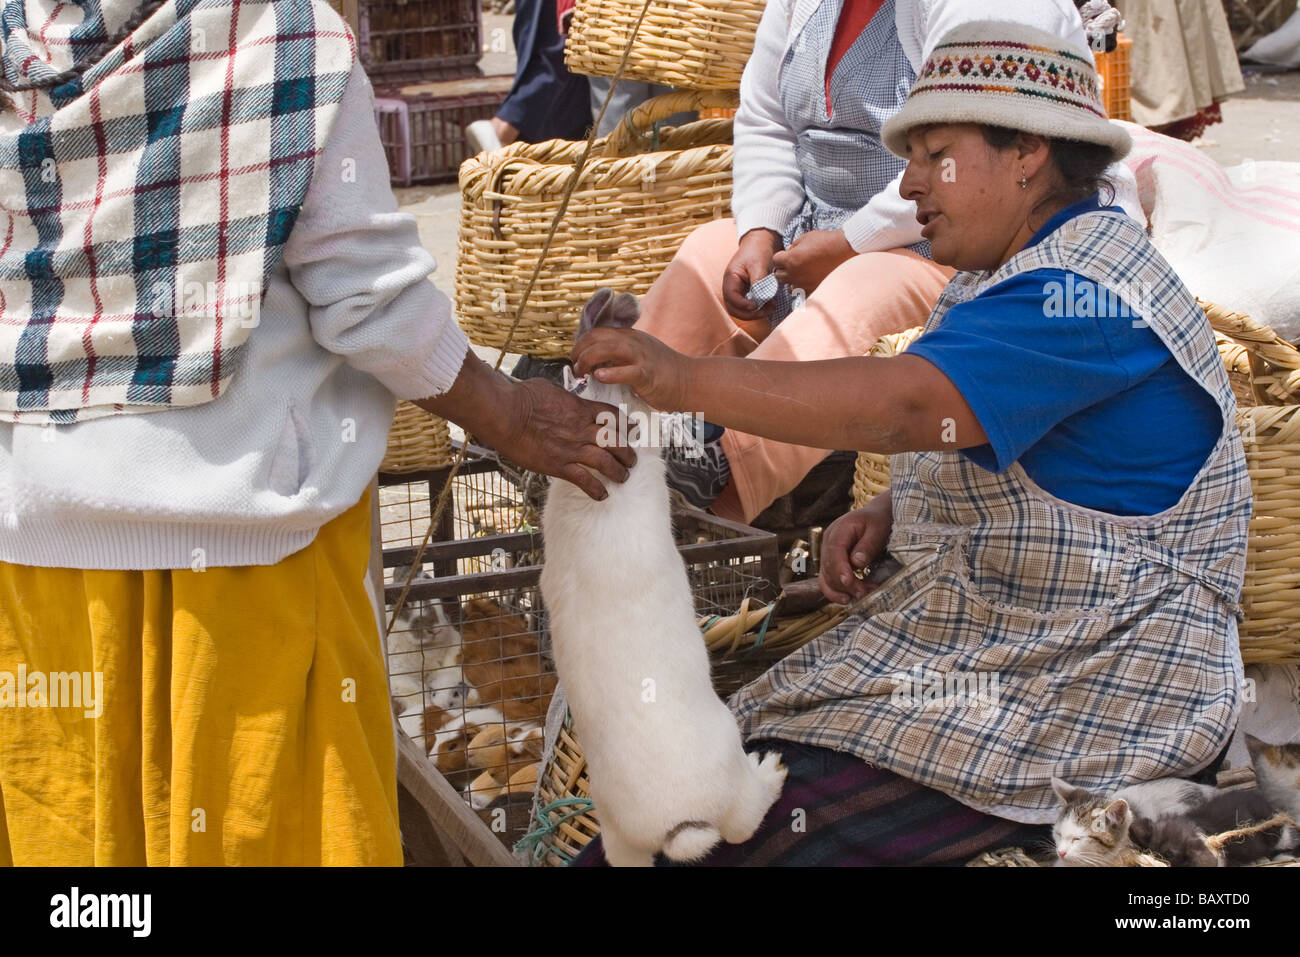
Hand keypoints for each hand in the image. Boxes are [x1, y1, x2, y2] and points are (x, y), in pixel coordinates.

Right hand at [499, 378, 640, 500]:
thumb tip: (562, 398)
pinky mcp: (558, 465)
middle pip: (616, 441)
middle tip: (632, 459)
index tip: (632, 430)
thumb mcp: (550, 390)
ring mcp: (572, 448)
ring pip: (606, 462)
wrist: (505, 413)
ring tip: (623, 477)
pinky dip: (595, 489)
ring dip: (618, 471)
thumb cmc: (522, 397)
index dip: (626, 425)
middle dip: (627, 452)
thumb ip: (563, 398)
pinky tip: (601, 495)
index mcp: (581, 409)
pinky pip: (584, 480)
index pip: (613, 417)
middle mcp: (582, 429)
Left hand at [570, 327, 690, 411]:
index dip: (580, 344)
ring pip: (606, 349)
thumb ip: (619, 355)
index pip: (596, 332)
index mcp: (629, 336)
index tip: (576, 358)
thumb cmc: (663, 373)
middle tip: (575, 368)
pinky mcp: (647, 374)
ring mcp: (640, 356)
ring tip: (581, 372)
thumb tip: (596, 363)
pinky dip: (610, 374)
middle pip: (596, 337)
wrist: (690, 381)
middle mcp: (632, 342)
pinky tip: (599, 377)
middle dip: (579, 351)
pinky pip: (625, 371)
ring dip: (587, 360)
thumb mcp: (639, 356)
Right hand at [722, 228, 782, 321]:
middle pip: (734, 308)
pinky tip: (770, 305)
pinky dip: (759, 309)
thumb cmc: (758, 250)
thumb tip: (761, 300)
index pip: (731, 298)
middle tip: (766, 311)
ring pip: (741, 310)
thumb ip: (758, 282)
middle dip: (749, 313)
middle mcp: (732, 287)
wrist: (762, 242)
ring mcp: (739, 291)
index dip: (743, 305)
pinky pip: (749, 306)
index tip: (757, 305)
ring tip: (771, 308)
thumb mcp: (759, 264)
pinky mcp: (747, 292)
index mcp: (730, 278)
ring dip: (755, 313)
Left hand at [772, 229, 854, 296]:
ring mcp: (804, 284)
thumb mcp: (805, 237)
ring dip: (792, 280)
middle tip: (792, 264)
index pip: (775, 261)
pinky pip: (802, 293)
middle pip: (778, 276)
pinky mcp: (814, 290)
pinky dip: (803, 289)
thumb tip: (788, 252)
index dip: (780, 256)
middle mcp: (794, 274)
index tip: (786, 255)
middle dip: (783, 269)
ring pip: (789, 287)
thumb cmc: (826, 241)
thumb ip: (793, 246)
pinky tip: (808, 281)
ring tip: (801, 274)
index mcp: (790, 260)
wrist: (845, 250)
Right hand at [818, 491, 892, 603]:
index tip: (849, 582)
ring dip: (843, 590)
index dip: (840, 569)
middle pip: (829, 568)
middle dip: (846, 584)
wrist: (876, 516)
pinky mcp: (831, 563)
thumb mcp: (878, 529)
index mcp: (839, 530)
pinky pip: (826, 580)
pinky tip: (847, 599)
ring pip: (826, 577)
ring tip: (864, 594)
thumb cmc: (878, 521)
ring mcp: (827, 553)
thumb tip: (856, 562)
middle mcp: (828, 542)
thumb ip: (868, 545)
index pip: (834, 552)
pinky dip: (834, 592)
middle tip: (867, 592)